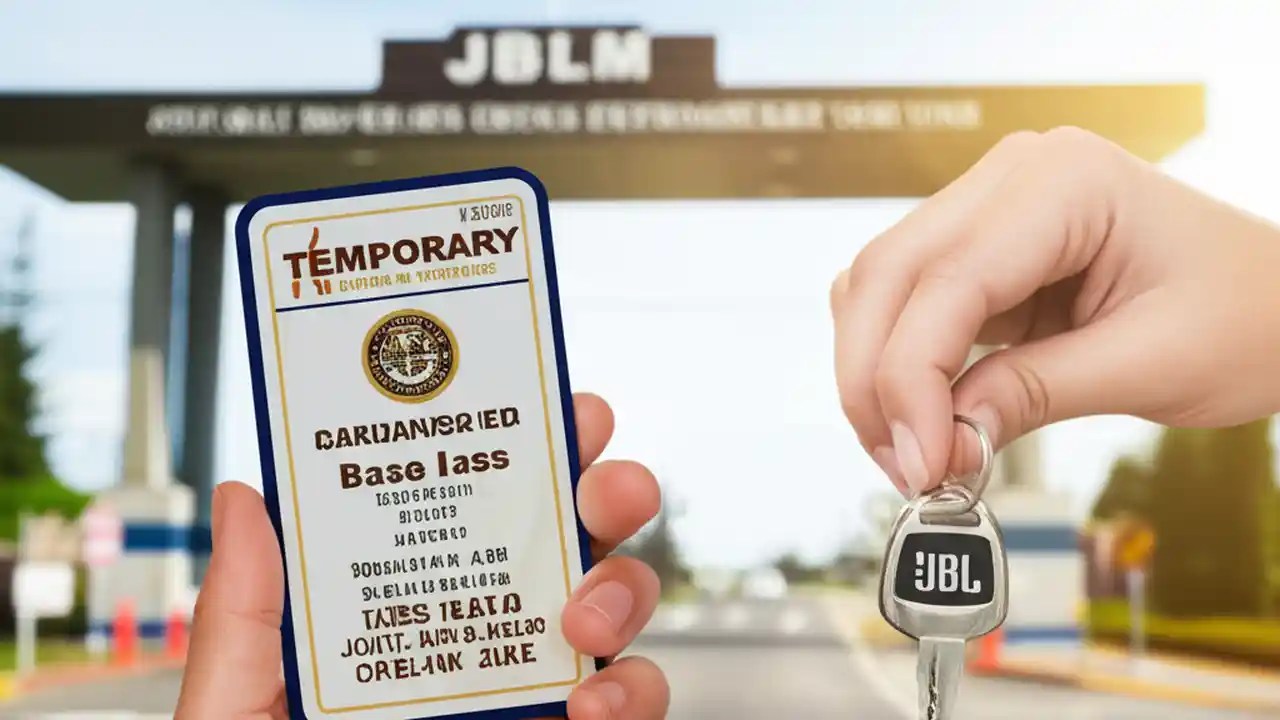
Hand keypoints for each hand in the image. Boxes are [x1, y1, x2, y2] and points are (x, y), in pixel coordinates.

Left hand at [175, 393, 668, 718]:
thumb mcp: (234, 708)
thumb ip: (243, 611)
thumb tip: (247, 496)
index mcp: (401, 602)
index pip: (465, 500)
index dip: (517, 439)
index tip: (545, 401)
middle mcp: (479, 635)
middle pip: (567, 532)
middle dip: (606, 485)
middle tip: (602, 483)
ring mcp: (535, 694)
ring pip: (621, 606)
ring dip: (627, 585)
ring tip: (584, 616)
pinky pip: (637, 704)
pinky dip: (636, 692)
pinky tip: (592, 704)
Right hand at [830, 127, 1279, 496]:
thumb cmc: (1249, 316)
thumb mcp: (1150, 365)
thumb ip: (1032, 396)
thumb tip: (939, 448)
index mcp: (1064, 180)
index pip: (947, 279)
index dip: (912, 378)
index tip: (920, 461)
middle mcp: (1012, 178)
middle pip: (887, 275)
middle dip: (876, 381)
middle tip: (905, 467)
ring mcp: (989, 209)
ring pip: (879, 288)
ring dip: (876, 375)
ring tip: (916, 453)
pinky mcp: (982, 252)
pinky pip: (906, 303)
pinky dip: (898, 364)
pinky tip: (925, 418)